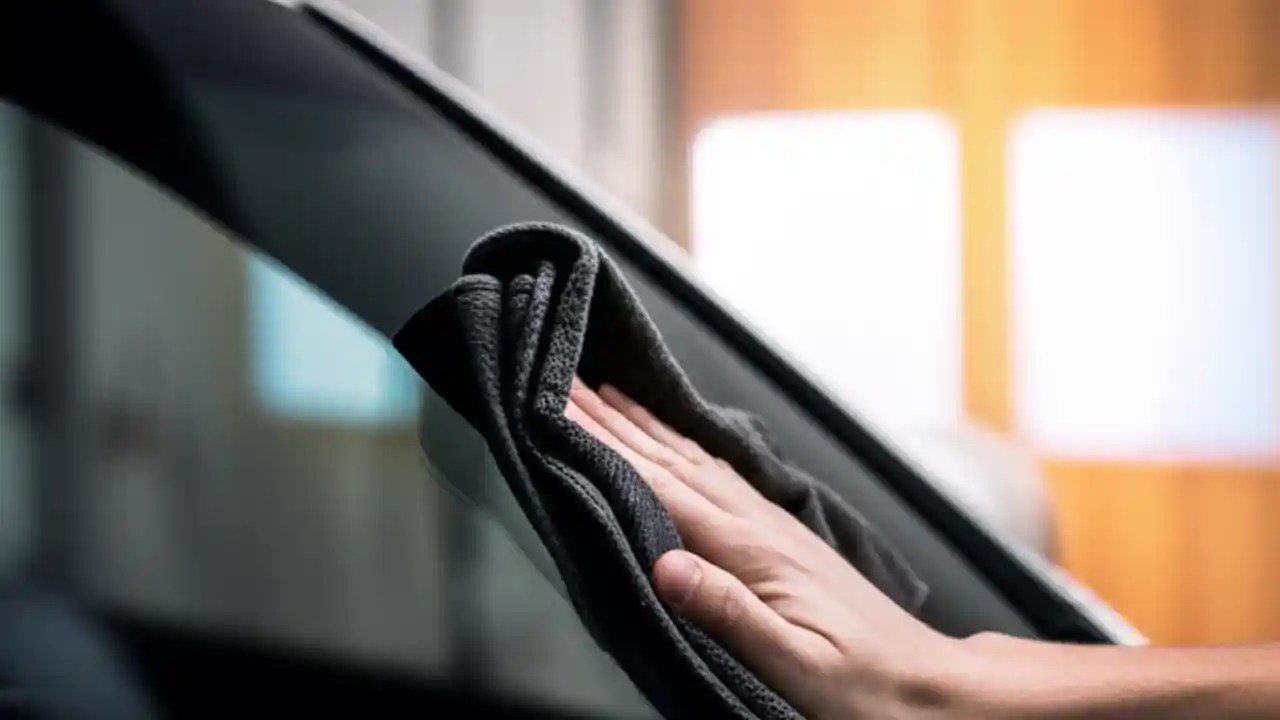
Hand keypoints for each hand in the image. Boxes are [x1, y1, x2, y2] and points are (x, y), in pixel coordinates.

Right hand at [565, 380, 969, 718]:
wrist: (925, 687)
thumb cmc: (860, 685)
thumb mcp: (792, 663)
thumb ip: (728, 612)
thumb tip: (663, 564)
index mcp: (751, 550)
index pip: (660, 485)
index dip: (605, 445)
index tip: (560, 407)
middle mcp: (758, 525)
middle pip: (671, 459)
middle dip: (613, 419)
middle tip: (566, 381)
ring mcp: (771, 527)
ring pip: (694, 460)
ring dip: (646, 424)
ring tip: (607, 393)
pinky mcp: (780, 539)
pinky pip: (719, 476)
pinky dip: (685, 449)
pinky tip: (678, 443)